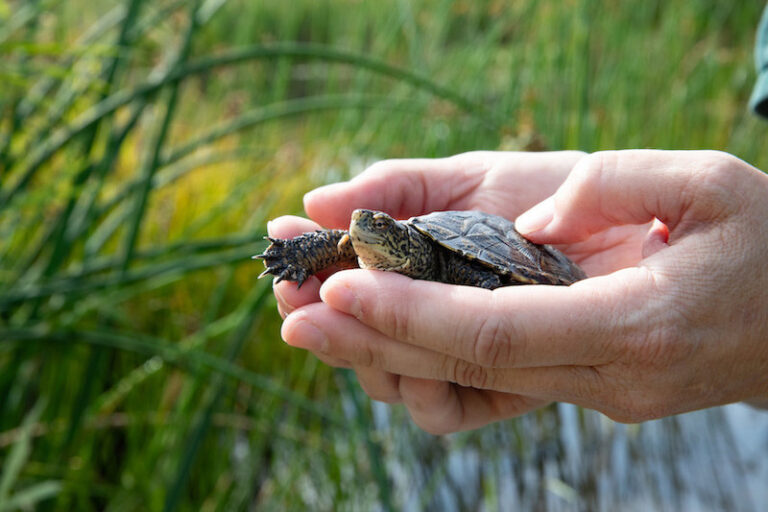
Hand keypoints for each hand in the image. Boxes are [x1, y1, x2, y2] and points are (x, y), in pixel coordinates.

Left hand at [276, 150, 767, 432]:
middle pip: (463, 367)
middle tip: (288, 315)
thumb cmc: (767, 246)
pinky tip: (379, 336)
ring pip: (468, 380)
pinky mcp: (583, 383)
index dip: (411, 314)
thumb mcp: (709, 185)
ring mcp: (590, 389)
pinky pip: (490, 377)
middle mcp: (602, 374)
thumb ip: (617, 188)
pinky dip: (426, 355)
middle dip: (371, 343)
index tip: (337, 288)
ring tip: (311, 326)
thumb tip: (532, 215)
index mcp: (634, 325)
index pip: (497, 330)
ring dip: (385, 355)